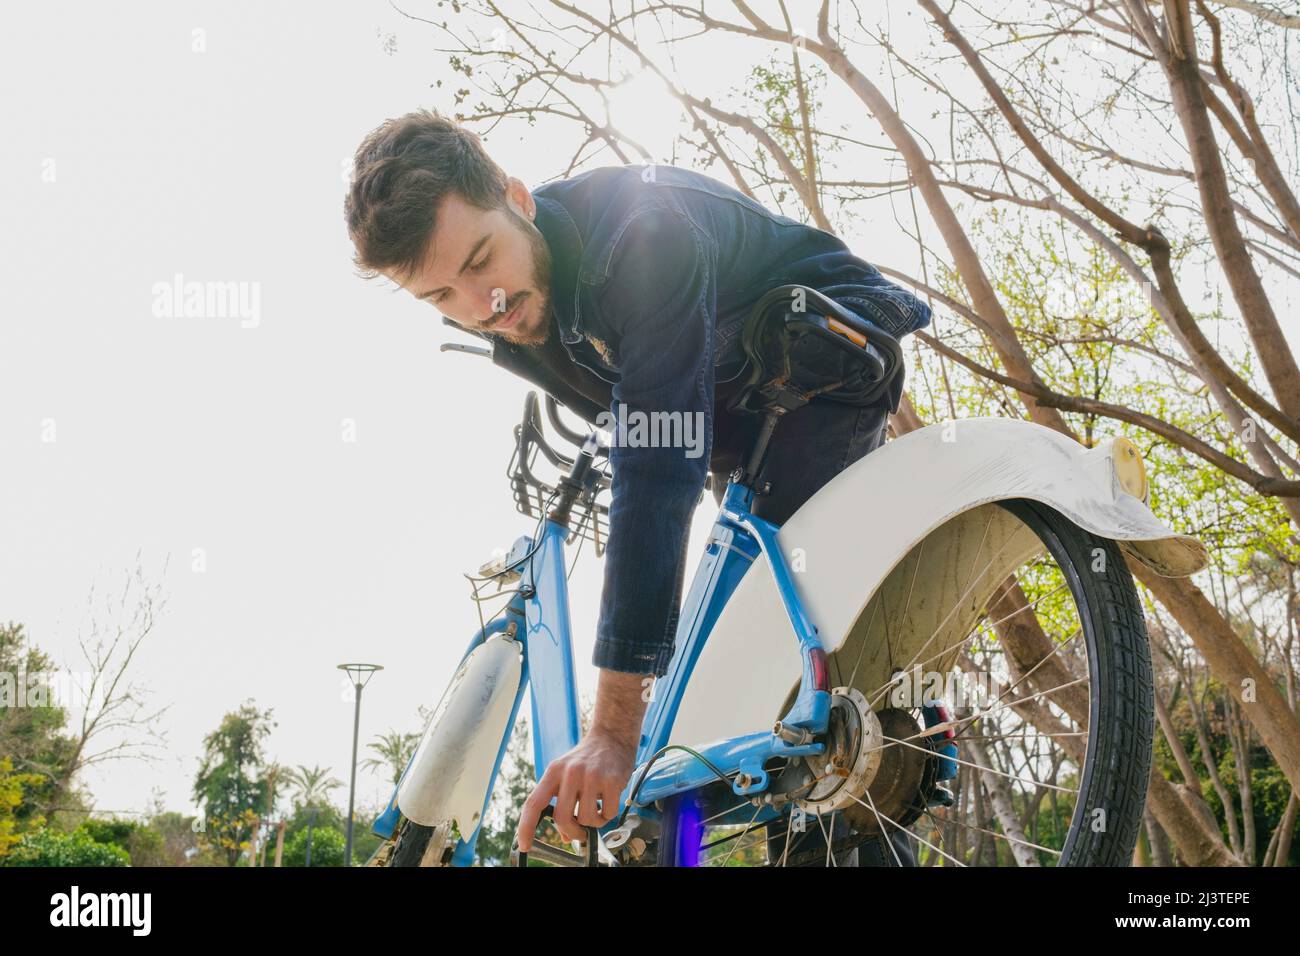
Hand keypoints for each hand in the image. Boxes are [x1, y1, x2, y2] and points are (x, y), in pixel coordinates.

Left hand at [516, 728, 635, 849]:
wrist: (612, 737)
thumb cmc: (586, 760)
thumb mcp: (566, 775)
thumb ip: (561, 803)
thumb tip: (564, 835)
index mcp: (554, 771)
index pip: (534, 803)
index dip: (526, 827)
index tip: (524, 846)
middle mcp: (571, 772)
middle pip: (562, 818)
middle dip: (571, 832)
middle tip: (579, 833)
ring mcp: (592, 776)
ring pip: (586, 819)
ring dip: (593, 823)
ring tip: (597, 809)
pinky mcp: (612, 780)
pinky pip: (607, 814)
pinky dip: (607, 816)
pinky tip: (608, 803)